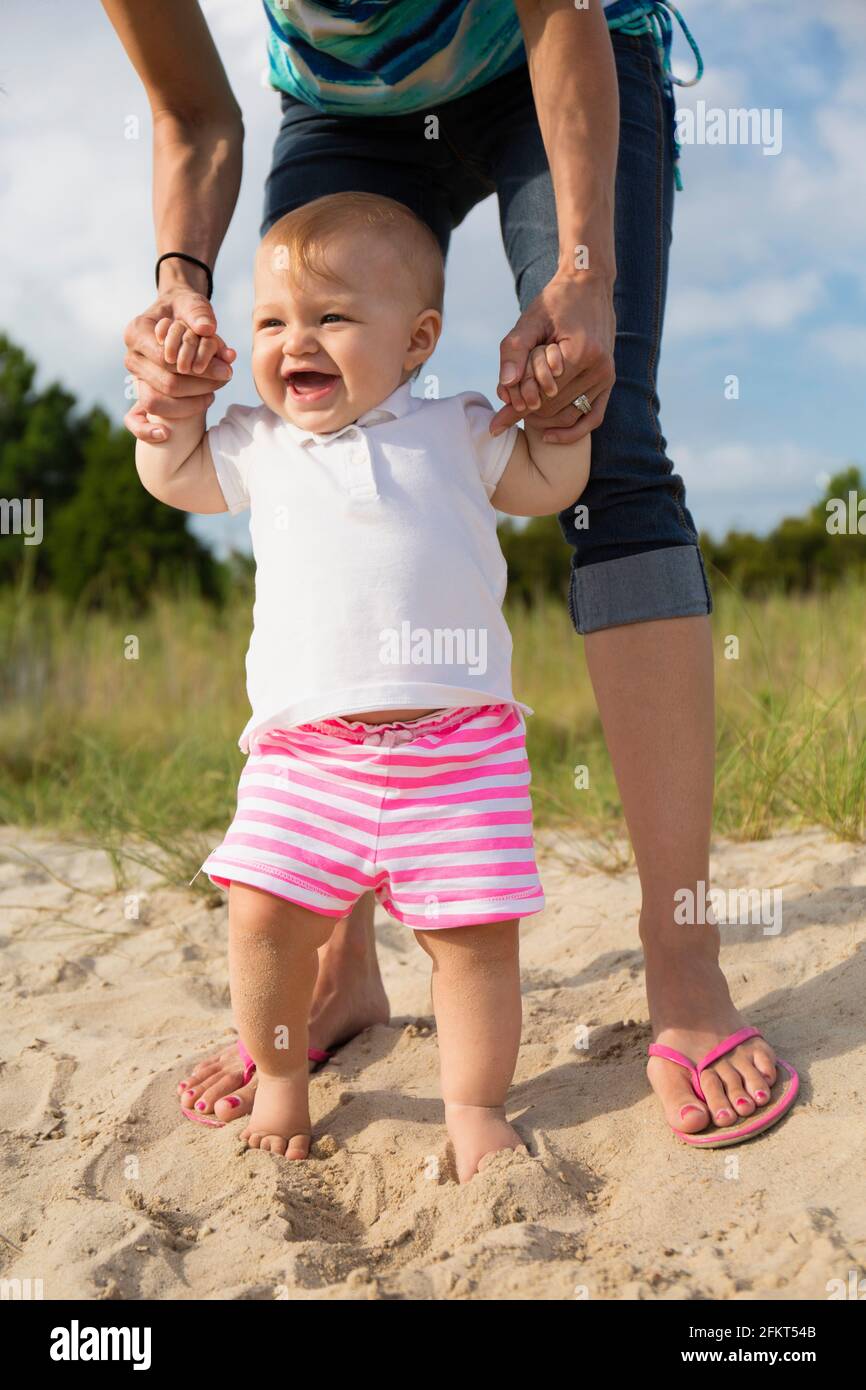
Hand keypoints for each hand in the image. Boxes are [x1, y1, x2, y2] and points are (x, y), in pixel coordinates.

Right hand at [123, 283, 235, 442]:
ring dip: (189, 404)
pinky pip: (135, 420)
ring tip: (213, 394)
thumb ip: (199, 312)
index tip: (227, 369)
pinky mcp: (140, 393)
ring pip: (157, 402)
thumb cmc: (183, 309)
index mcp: (137, 332)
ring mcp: (134, 377)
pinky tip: (168, 434)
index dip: (200, 367)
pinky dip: (148, 430)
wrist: (172, 316)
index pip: (168, 359)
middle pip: (166, 383)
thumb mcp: (192, 302)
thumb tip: (207, 329)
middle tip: (227, 380)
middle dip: (200, 385)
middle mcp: (131, 357)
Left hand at [490, 272, 615, 442]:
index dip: (517, 402)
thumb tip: (505, 386)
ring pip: (568, 415)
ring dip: (543, 417)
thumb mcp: (528, 321)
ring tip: (523, 409)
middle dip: (528, 406)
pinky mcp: (609, 381)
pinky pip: (592, 418)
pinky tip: (548, 437)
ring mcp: (607, 376)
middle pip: (552, 406)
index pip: (540, 393)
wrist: (588, 286)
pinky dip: (571, 432)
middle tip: (508, 402)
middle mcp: (599, 368)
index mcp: (580, 352)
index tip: (497, 415)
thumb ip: (514, 351)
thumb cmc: (555, 302)